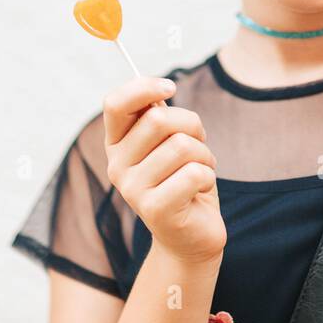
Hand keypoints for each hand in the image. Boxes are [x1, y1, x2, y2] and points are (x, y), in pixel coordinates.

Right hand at [102, 76, 226, 264]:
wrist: (190, 236)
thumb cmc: (182, 180)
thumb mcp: (169, 142)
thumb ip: (159, 117)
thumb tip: (158, 89)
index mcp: (117, 144)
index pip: (114, 104)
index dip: (144, 87)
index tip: (170, 87)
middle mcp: (116, 166)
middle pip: (159, 120)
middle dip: (192, 126)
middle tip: (197, 145)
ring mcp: (132, 190)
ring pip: (182, 146)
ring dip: (204, 155)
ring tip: (199, 171)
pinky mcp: (155, 210)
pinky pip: (194, 173)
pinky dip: (208, 177)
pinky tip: (200, 190)